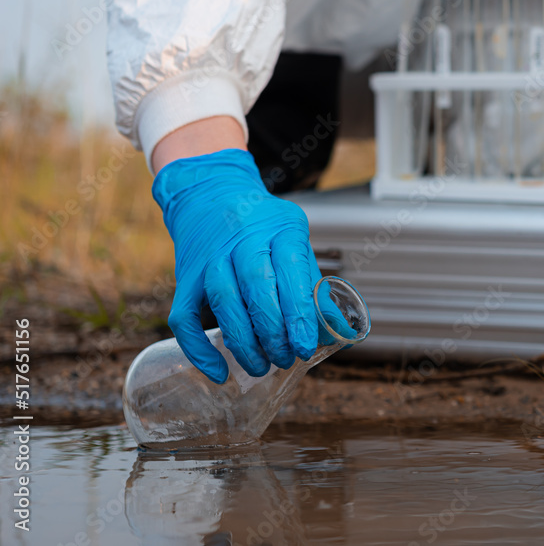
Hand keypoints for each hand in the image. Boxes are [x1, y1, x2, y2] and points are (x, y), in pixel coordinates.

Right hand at [153, 149, 353, 382]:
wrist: (212, 195)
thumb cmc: (263, 228)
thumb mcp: (295, 243)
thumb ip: (313, 285)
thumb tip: (336, 331)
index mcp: (278, 228)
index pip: (290, 270)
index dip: (299, 312)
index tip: (307, 345)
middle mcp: (241, 240)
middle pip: (257, 287)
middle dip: (274, 331)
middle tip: (287, 358)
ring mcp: (209, 259)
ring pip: (224, 302)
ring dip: (244, 343)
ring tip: (261, 366)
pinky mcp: (185, 278)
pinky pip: (184, 318)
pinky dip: (199, 349)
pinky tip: (219, 371)